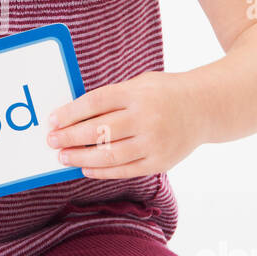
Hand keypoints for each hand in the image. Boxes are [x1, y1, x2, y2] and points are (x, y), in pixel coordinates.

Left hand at [46, 71, 202, 178]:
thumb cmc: (163, 94)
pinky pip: (125, 170)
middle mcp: (147, 117)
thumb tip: (73, 116)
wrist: (205, 107)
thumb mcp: (139, 84)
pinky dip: (102, 171)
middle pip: (100, 130)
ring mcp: (155, 142)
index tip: (53, 120)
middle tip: (51, 141)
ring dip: (81, 157)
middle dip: (71, 137)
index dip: (71, 113)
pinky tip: (85, 167)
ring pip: (110, 155)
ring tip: (63, 157)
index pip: (96, 103)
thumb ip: (111, 98)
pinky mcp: (161, 162)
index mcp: (138, 93)